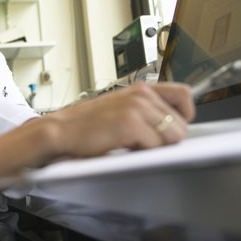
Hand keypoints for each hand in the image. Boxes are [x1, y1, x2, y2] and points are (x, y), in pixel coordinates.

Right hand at [0, 81, 194, 205]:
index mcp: (139, 88)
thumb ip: (143, 112)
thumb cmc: (84, 127)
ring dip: (156, 147)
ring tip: (131, 146)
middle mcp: (140, 93)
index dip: (183, 116)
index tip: (171, 130)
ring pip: (173, 135)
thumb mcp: (117, 110)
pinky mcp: (129, 123)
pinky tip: (125, 149)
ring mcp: (135, 106)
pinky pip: (157, 144)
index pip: (183, 95)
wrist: (57, 133)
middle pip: (182, 122)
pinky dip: (145, 152)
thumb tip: (173, 127)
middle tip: (142, 143)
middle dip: (167, 138)